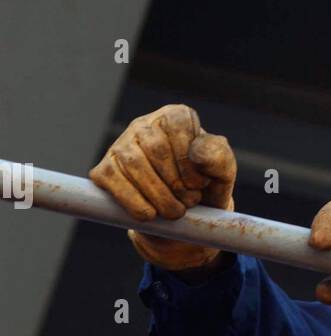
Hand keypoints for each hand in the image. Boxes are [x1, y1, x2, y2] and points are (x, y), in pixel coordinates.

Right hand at [89, 104, 236, 269]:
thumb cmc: (203, 188)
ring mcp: (120, 146)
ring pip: (134, 164)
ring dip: (158, 195)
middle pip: (155, 148)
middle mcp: (144, 125)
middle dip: (175, 184)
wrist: (182, 217)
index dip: (190, 163)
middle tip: (188, 203)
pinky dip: (135, 203)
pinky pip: (114, 182)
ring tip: (174, 212)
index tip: (199, 185)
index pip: (178, 127)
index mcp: (175, 117)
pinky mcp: (104, 170)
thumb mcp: (222, 173)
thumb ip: (219, 157)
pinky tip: (150, 215)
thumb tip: (196, 152)